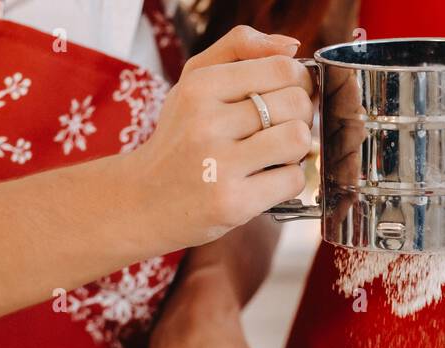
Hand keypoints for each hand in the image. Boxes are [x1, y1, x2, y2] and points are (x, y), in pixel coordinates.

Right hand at [134, 25, 314, 249]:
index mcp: (200, 87)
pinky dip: (288, 180)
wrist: (144, 201)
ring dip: (297, 148)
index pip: (281, 68)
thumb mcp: (194, 81)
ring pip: (298, 139)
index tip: (290, 94)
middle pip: (295, 103)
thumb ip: (239, 48)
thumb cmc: (179, 138)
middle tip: (281, 127)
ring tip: (276, 154)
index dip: (299, 81)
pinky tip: (265, 180)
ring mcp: (219, 166)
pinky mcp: (233, 203)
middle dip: (300, 115)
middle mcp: (206, 124)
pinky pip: (293, 180)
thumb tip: (291, 47)